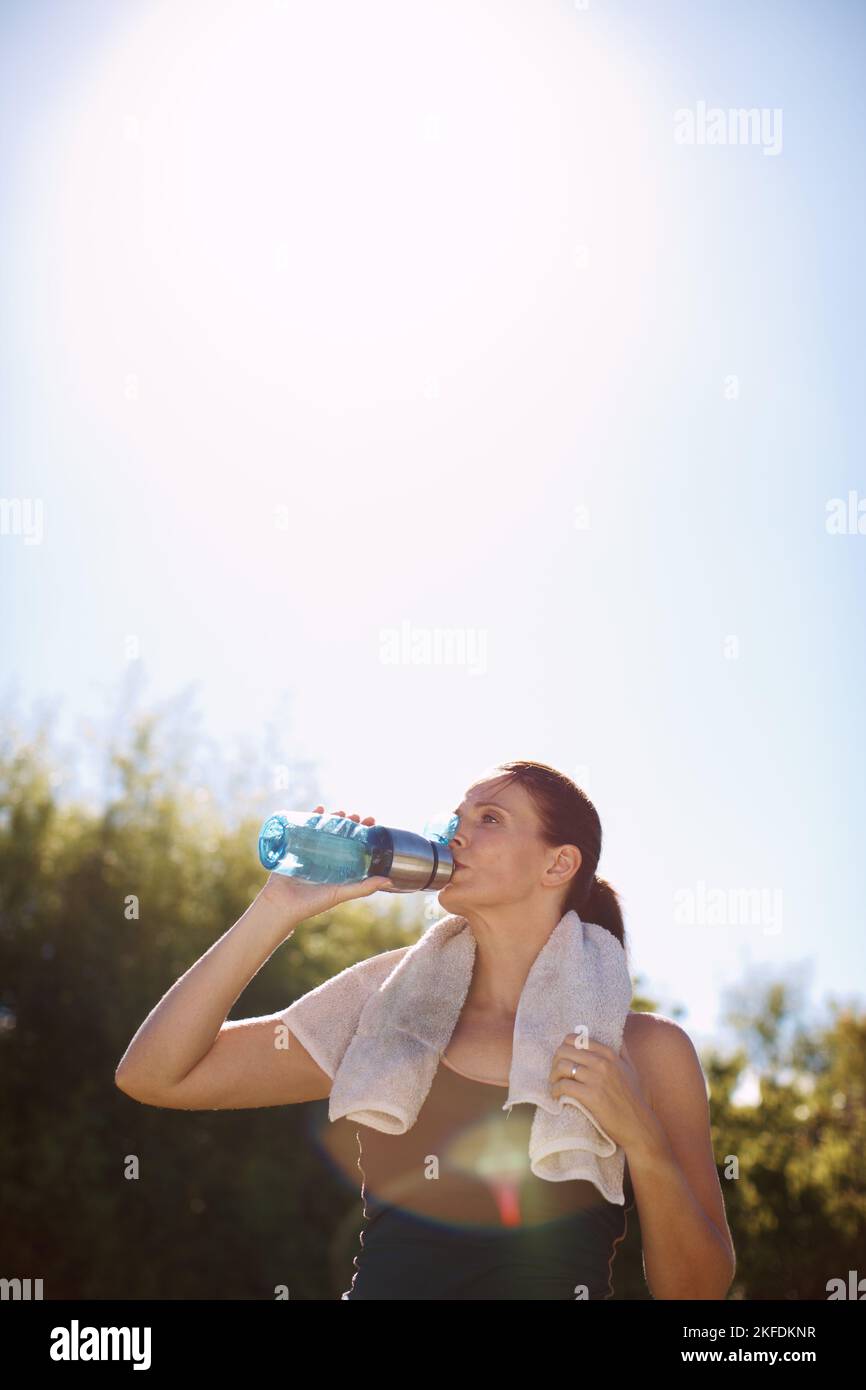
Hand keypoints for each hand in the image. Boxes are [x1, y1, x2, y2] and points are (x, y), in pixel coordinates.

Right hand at [259, 805, 392, 920]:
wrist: (281, 905)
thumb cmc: (312, 903)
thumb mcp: (340, 894)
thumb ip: (363, 888)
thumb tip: (389, 881)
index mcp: (339, 868)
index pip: (355, 846)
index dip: (364, 834)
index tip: (372, 822)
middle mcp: (326, 858)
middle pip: (340, 835)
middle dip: (350, 823)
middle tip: (357, 816)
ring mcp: (310, 852)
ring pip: (324, 829)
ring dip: (333, 818)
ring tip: (341, 812)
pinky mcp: (295, 848)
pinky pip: (304, 828)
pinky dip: (311, 816)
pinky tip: (319, 809)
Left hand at [548, 1031, 656, 1153]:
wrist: (637, 1124)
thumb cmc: (633, 1098)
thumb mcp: (630, 1068)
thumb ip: (621, 1050)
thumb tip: (614, 1036)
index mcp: (609, 1053)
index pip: (575, 1038)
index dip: (564, 1048)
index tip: (563, 1059)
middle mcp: (602, 1062)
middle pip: (564, 1050)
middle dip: (555, 1062)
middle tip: (556, 1074)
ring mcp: (597, 1078)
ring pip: (562, 1066)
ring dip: (554, 1076)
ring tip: (555, 1085)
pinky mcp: (591, 1095)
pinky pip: (564, 1086)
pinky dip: (556, 1091)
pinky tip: (557, 1096)